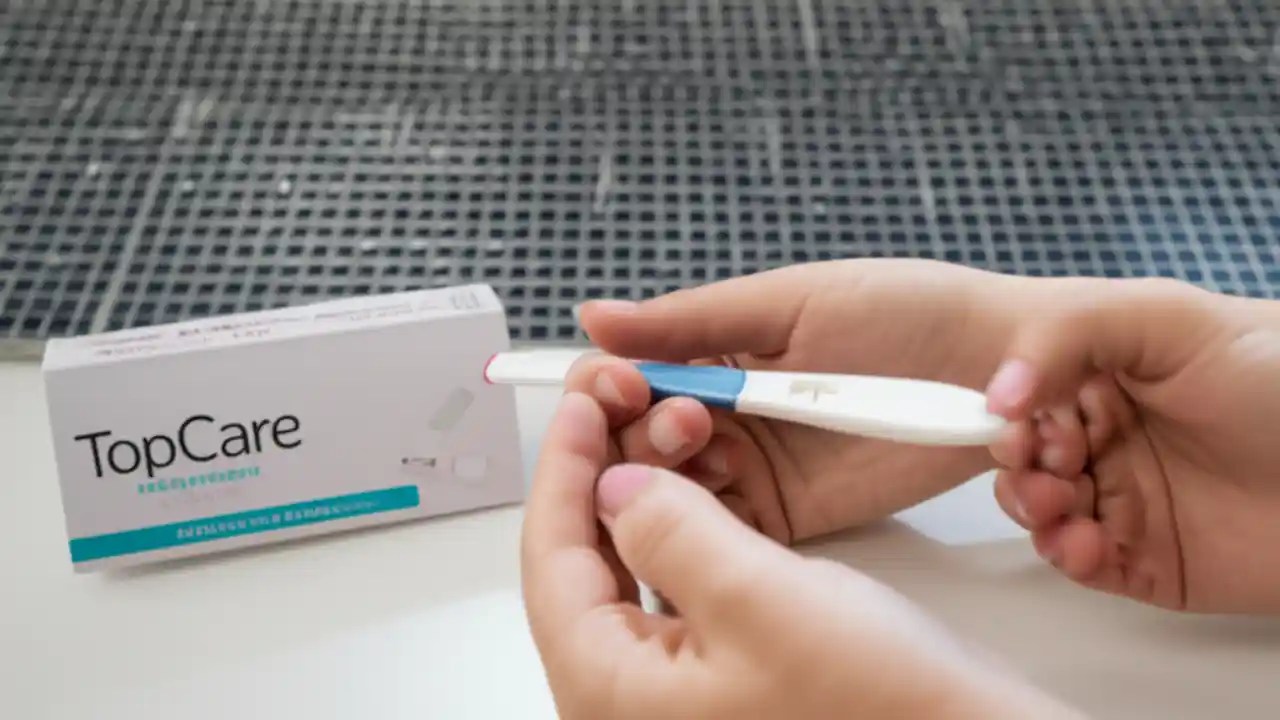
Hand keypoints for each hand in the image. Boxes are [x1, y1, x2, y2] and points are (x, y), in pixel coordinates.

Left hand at [521, 392, 1078, 718]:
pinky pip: (677, 588)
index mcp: (611, 693)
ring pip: (633, 569)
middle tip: (627, 400)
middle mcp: (628, 700)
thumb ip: (667, 532)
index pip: (551, 562)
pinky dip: (687, 528)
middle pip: (585, 563)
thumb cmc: (882, 704)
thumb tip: (611, 486)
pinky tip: (708, 482)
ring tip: (681, 427)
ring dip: (650, 492)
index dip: (562, 468)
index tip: (582, 402)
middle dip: (606, 471)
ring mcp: (675, 693)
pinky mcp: (721, 678)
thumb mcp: (760, 597)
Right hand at [574, 259, 1056, 544]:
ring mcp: (755, 467)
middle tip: (687, 426)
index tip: (622, 388)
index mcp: (718, 354)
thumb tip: (590, 316)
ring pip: (669, 490)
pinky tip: (706, 519)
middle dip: (639, 435)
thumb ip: (692, 321)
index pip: (630, 374)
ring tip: (711, 459)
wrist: (998, 368)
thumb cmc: (904, 311)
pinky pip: (723, 532)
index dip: (611, 385)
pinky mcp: (788, 516)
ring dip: (666, 482)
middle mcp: (726, 414)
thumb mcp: (790, 304)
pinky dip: (701, 531)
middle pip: (637, 439)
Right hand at [985, 278, 1279, 612]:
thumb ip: (1067, 334)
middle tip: (1046, 473)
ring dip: (1035, 513)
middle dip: (1018, 469)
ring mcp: (1128, 502)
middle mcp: (1110, 440)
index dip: (1010, 418)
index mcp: (1105, 380)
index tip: (1015, 428)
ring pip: (1043, 514)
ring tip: (1059, 510)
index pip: (1026, 401)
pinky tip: (1081, 543)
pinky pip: (1084, 566)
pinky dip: (1067, 557)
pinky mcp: (1149, 562)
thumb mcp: (1167, 319)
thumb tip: (995, 393)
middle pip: (1026, 460)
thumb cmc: (1277, 377)